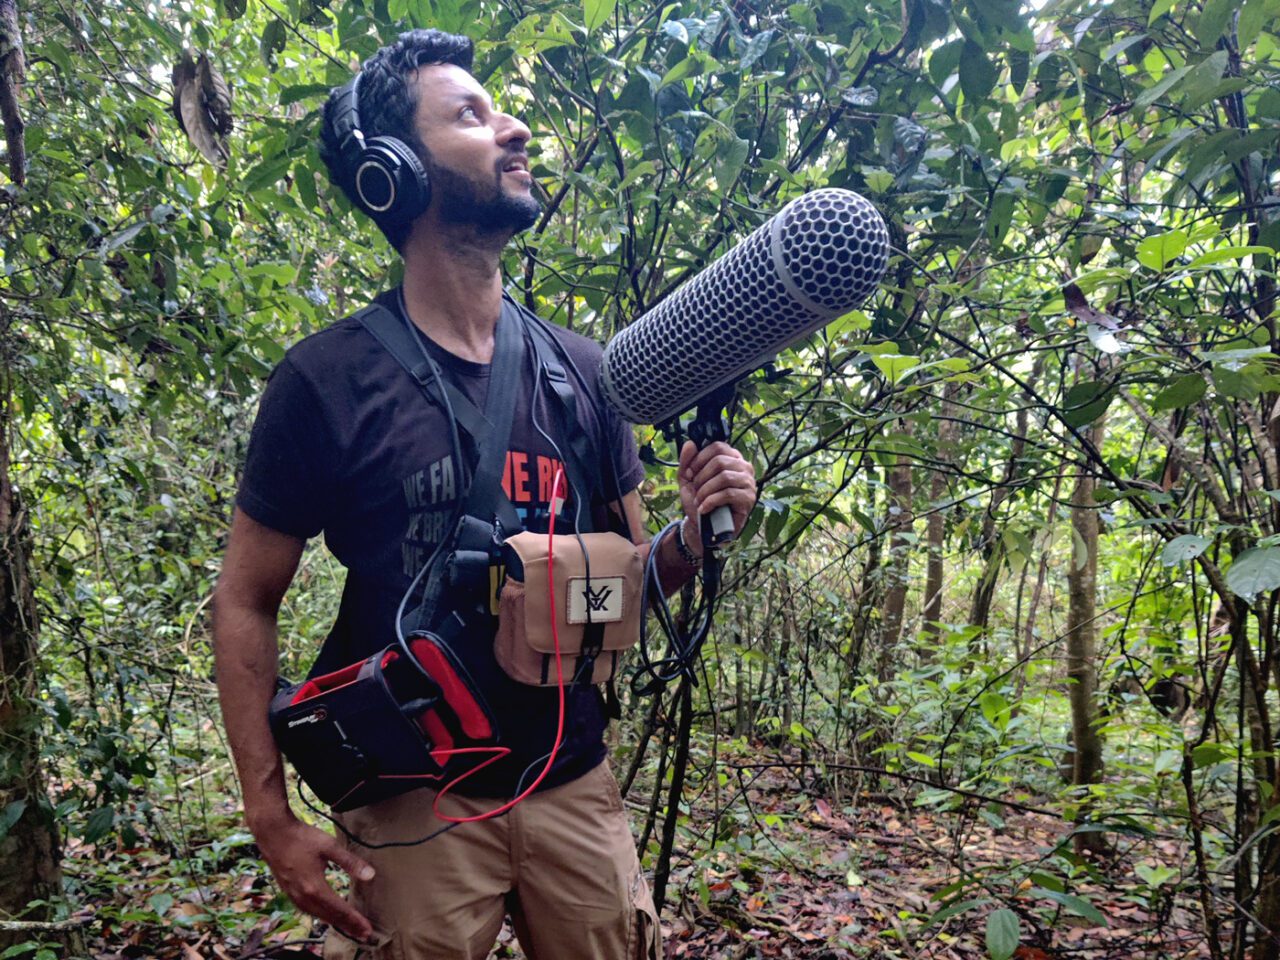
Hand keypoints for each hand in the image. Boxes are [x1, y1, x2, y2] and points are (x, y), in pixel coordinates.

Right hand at [253, 814, 375, 941]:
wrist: (273, 833)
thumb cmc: (302, 838)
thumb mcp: (330, 846)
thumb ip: (350, 862)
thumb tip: (371, 875)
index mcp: (314, 888)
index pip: (339, 910)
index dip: (355, 921)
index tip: (368, 931)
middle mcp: (303, 897)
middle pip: (329, 917)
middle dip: (347, 927)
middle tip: (364, 935)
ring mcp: (294, 895)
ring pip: (317, 915)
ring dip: (334, 923)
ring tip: (349, 928)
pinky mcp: (289, 891)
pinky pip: (307, 910)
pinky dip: (321, 916)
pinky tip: (326, 915)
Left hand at [678, 440, 756, 553]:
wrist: (703, 527)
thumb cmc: (699, 500)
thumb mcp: (688, 479)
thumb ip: (686, 461)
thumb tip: (690, 443)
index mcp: (730, 458)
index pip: (718, 447)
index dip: (700, 459)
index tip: (690, 473)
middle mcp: (743, 467)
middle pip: (720, 461)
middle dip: (701, 476)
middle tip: (695, 489)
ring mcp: (748, 482)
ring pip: (724, 477)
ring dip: (705, 490)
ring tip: (699, 500)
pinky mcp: (749, 498)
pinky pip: (728, 494)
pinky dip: (711, 501)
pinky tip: (704, 508)